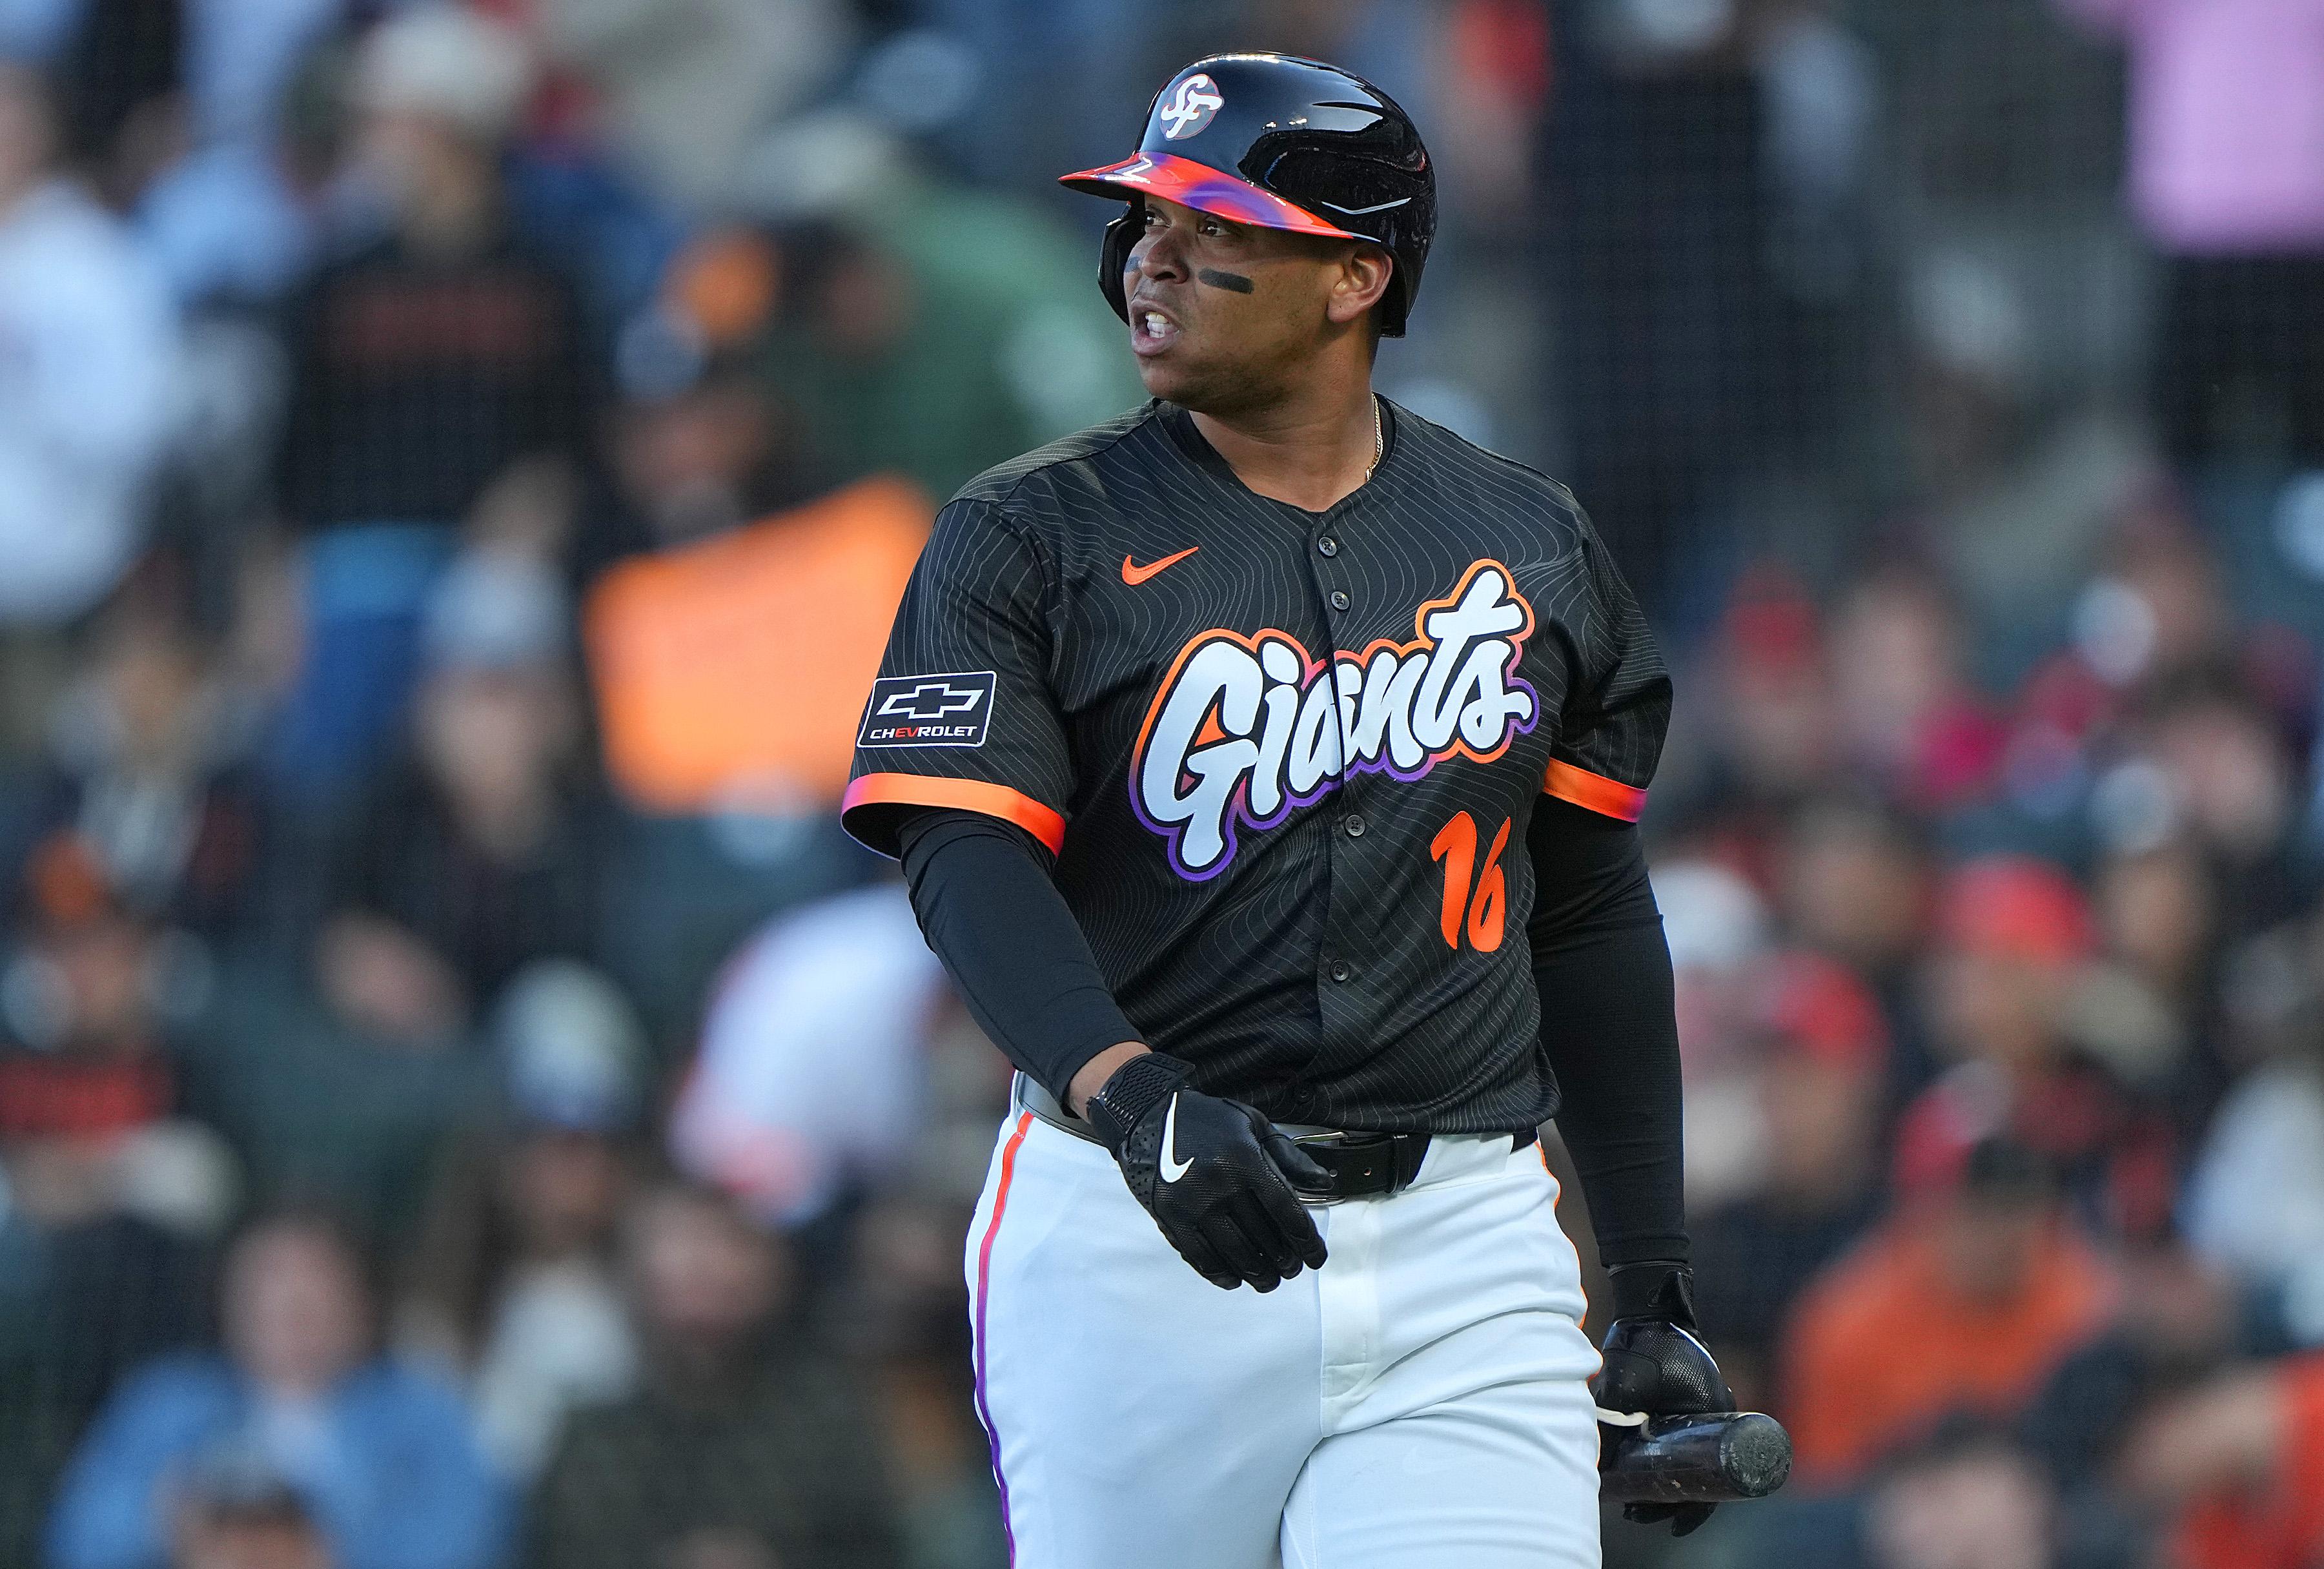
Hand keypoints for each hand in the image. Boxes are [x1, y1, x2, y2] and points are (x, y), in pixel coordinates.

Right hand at [1081, 1052, 1328, 1290]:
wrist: (1149, 1116)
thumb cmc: (1208, 1120)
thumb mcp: (1253, 1124)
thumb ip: (1289, 1155)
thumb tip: (1323, 1182)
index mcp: (1245, 1159)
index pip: (1285, 1211)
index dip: (1306, 1241)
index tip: (1316, 1258)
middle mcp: (1220, 1184)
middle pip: (1263, 1237)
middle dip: (1284, 1260)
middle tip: (1292, 1269)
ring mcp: (1193, 1204)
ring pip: (1235, 1253)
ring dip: (1257, 1273)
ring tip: (1269, 1280)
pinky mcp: (1171, 1217)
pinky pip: (1200, 1256)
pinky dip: (1220, 1273)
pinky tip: (1234, 1279)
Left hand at [1593, 1263, 1731, 1537]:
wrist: (1650, 1307)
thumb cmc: (1650, 1340)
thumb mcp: (1636, 1373)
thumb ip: (1616, 1398)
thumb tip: (1594, 1434)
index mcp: (1711, 1417)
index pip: (1713, 1477)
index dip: (1694, 1508)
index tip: (1672, 1525)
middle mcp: (1705, 1421)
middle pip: (1693, 1476)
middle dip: (1667, 1502)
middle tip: (1637, 1514)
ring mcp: (1688, 1416)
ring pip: (1677, 1463)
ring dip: (1656, 1486)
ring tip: (1628, 1504)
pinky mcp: (1669, 1410)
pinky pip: (1666, 1446)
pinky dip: (1651, 1465)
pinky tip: (1626, 1478)